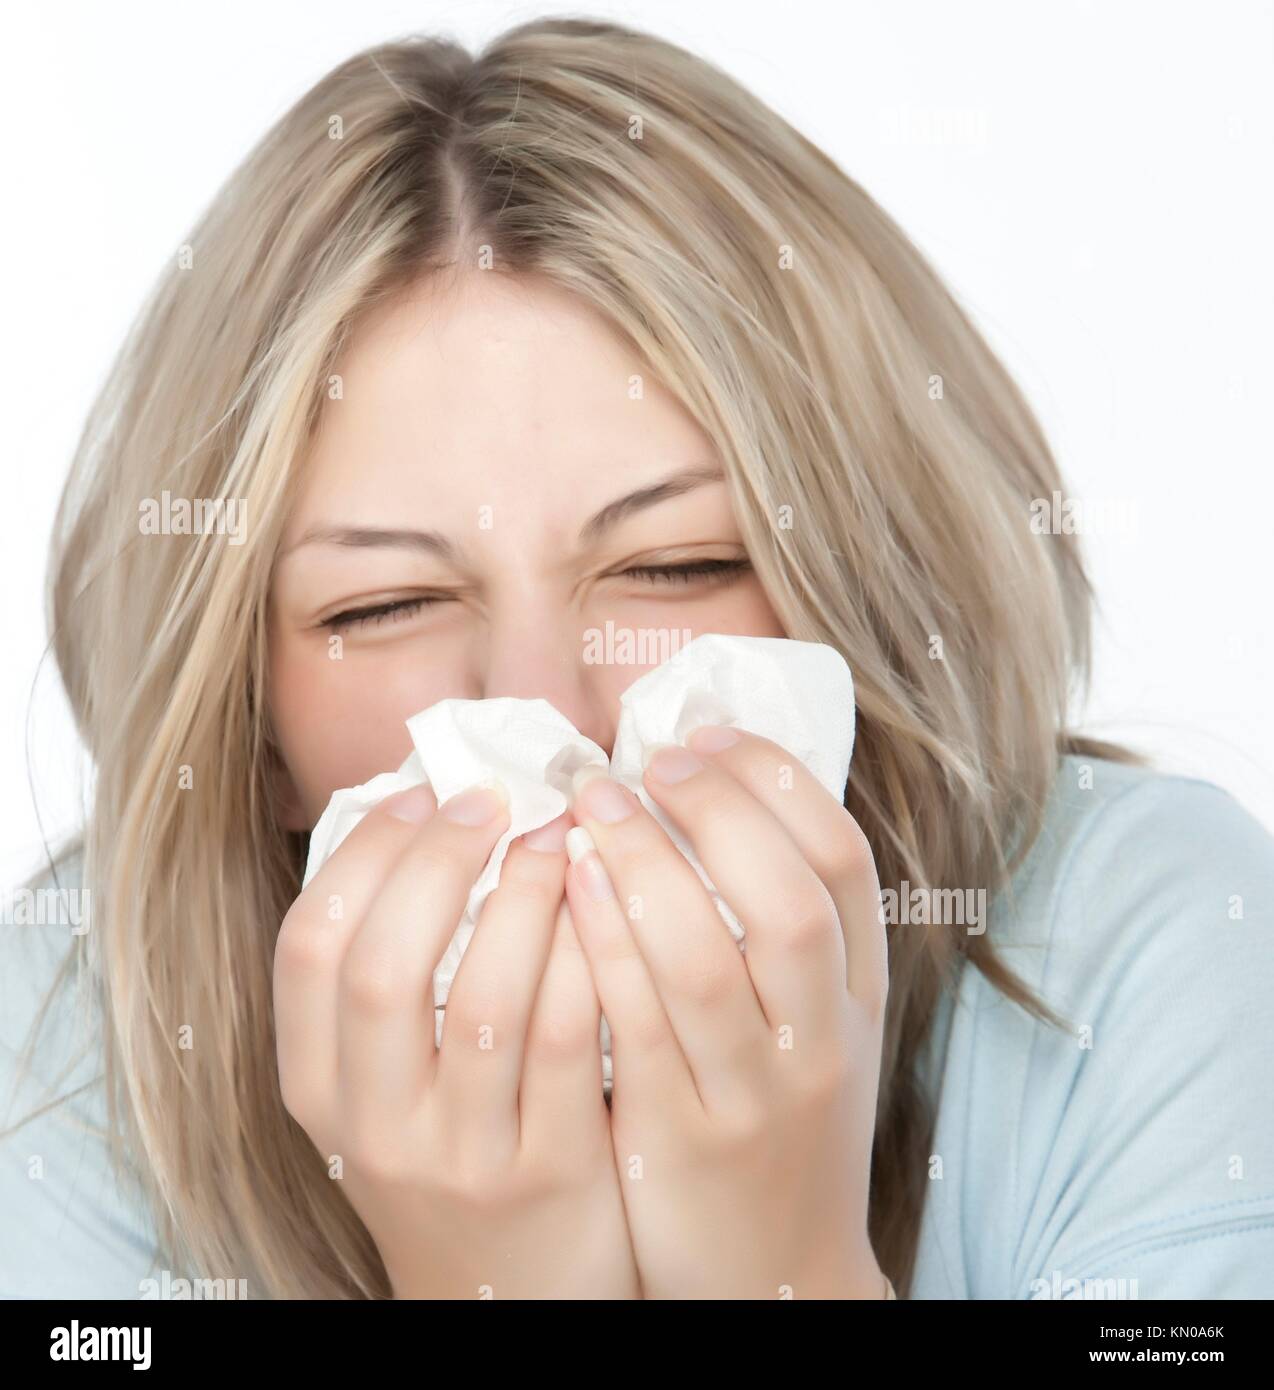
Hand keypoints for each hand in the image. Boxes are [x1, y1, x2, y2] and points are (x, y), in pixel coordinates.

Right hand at [274, 781, 639, 1299]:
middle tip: (493, 801)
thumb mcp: (388, 1091)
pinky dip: (588, 960)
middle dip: (441, 863)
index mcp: (322, 1090)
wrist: (508, 1300)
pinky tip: (607, 906)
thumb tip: (424, 829)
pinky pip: (571, 1045)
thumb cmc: (453, 1158)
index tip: (419, 794)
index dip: (366, 856)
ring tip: (558, 835)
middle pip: (385, 967)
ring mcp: (464, 1156)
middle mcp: (377, 1126)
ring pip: (485, 1002)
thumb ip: (392, 987)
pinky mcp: (551, 1173)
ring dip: (525, 900)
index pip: (310, 949)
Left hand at [563, 728, 888, 1299]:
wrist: (780, 1277)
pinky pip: (635, 1024)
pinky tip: (569, 884)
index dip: (774, 782)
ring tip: (591, 803)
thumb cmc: (784, 1124)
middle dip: (714, 811)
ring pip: (703, 959)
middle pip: (785, 900)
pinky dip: (602, 943)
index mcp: (859, 998)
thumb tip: (717, 799)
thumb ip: (787, 932)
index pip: (843, 862)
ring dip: (643, 863)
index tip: (706, 736)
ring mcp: (751, 1093)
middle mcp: (819, 1040)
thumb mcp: (816, 1028)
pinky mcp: (678, 1136)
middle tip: (646, 763)